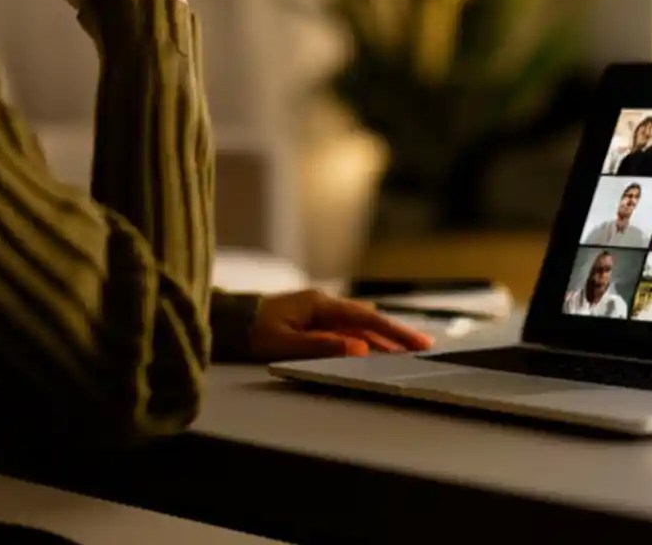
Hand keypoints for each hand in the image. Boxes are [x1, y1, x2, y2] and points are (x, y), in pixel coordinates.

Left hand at [249, 290, 434, 360]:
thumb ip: (322, 345)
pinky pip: (347, 326)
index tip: (417, 344)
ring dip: (382, 335)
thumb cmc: (252, 332)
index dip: (395, 332)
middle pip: (369, 318)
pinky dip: (366, 336)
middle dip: (396, 333)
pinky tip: (375, 345)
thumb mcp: (284, 343)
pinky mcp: (313, 317)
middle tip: (424, 346)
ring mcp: (320, 309)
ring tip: (406, 348)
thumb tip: (361, 349)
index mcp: (321, 305)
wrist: (227, 319)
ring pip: (360, 322)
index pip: (368, 319)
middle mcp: (325, 302)